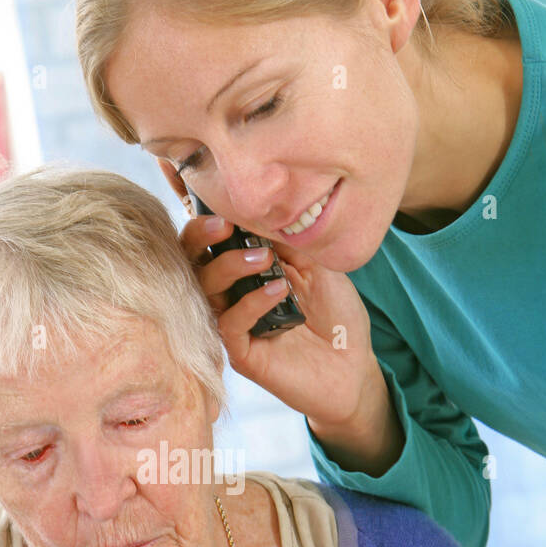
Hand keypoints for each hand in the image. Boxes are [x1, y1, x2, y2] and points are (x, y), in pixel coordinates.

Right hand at [160, 161, 378, 431]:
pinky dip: (251, 302)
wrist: (353, 366)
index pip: (210, 236)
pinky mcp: (241, 352)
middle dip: (199, 234)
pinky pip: (229, 323)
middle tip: (225, 224)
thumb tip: (260, 207)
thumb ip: (287, 239)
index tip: (195, 180)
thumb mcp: (318, 264)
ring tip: (264, 258)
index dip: (197, 209)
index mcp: (243, 267)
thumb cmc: (335, 315)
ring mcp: (232, 322)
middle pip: (191, 258)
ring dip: (230, 266)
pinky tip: (278, 291)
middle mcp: (229, 292)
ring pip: (205, 288)